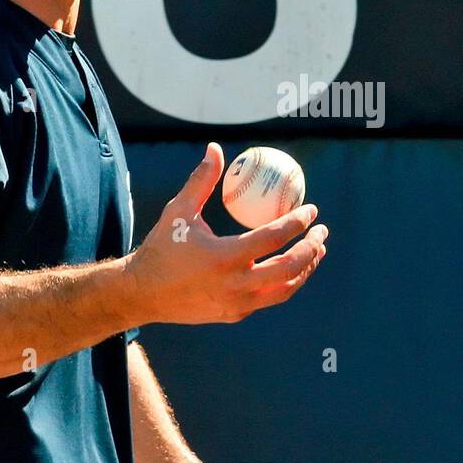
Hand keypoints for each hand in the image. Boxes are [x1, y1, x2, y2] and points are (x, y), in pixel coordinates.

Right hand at [126, 143, 328, 326]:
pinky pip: (269, 297)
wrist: (141, 294)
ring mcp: (237, 303)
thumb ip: (201, 180)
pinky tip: (292, 267)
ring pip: (285, 289)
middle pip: (289, 267)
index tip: (311, 209)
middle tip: (321, 230)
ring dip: (306, 268)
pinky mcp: (235, 314)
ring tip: (317, 250)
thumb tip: (215, 148)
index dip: (297, 222)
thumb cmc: (160, 247)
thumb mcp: (178, 211)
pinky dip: (285, 282)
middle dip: (312, 247)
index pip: (273, 237)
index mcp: (224, 257)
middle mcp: (235, 284)